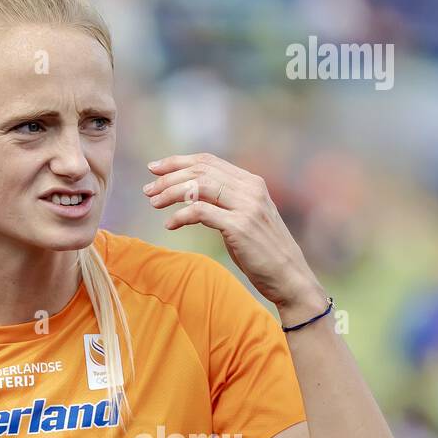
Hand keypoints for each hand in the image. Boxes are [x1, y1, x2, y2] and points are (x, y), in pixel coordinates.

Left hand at [144, 152, 325, 318]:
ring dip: (170, 193)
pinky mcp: (240, 227)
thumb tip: (191, 192)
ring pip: (198, 187)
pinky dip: (180, 216)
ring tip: (153, 204)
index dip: (178, 162)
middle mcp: (251, 189)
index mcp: (252, 182)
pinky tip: (169, 225)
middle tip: (147, 190)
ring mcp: (247, 207)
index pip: (208, 161)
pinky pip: (200, 212)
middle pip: (200, 171)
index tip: (154, 169)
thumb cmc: (263, 250)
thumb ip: (226, 200)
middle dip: (168, 178)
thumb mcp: (245, 217)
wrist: (289, 277)